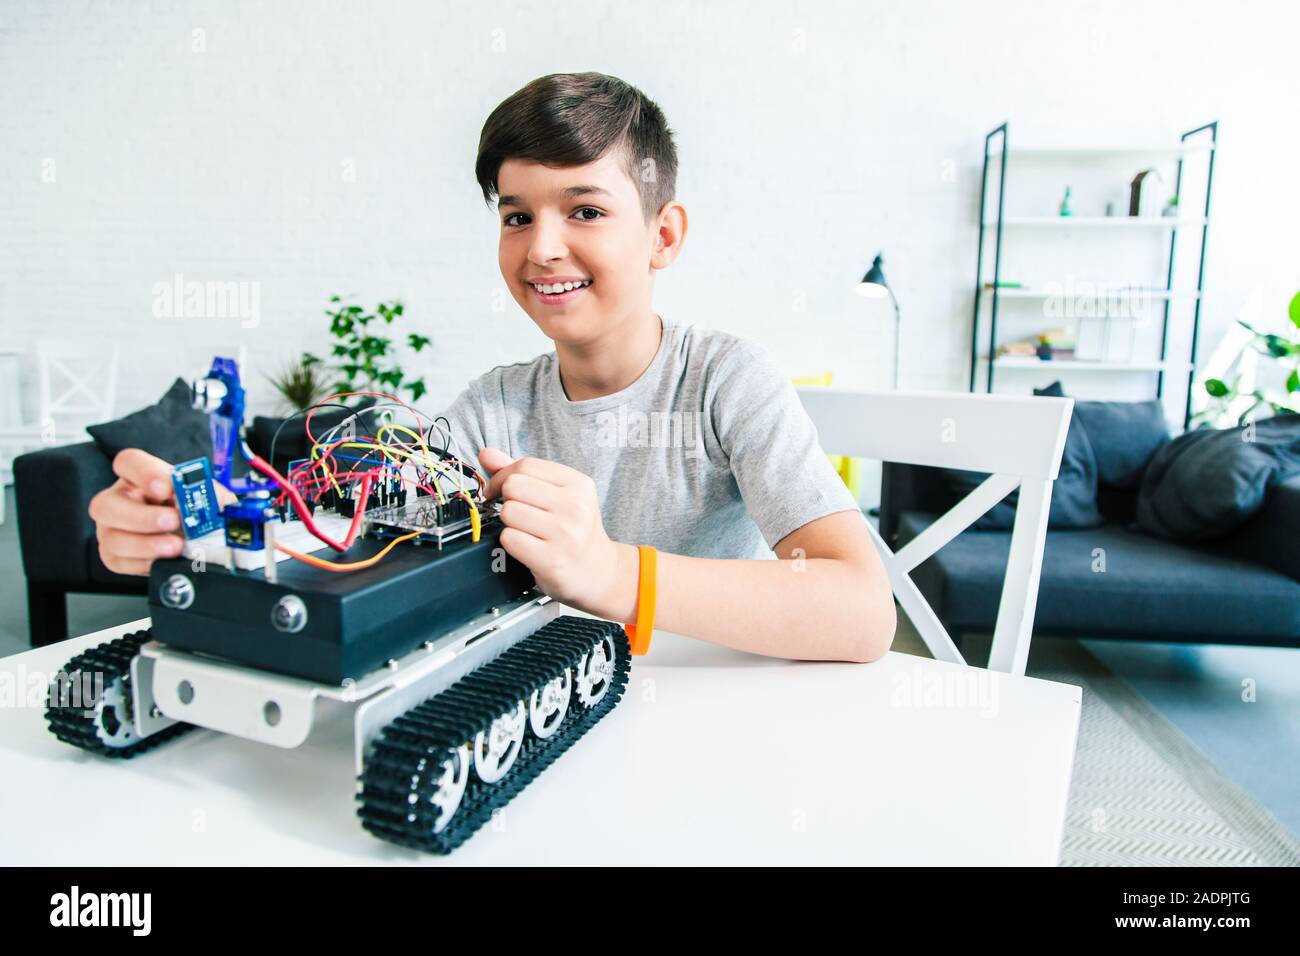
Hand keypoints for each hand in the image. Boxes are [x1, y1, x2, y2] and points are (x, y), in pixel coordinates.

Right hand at [88, 449, 232, 575]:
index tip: (165, 488)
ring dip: (146, 544)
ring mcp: (111, 529)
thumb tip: (204, 500)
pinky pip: (118, 561)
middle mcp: (119, 501)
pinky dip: (143, 563)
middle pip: (105, 504)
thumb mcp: (208, 497)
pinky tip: (163, 560)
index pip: (128, 462)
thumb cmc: (198, 512)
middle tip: (172, 521)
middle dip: (141, 516)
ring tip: (176, 546)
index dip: (143, 473)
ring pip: (111, 538)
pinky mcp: (114, 556)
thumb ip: (206, 494)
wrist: (199, 540)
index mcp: (139, 478)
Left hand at [480, 448, 635, 621]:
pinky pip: (509, 539)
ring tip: (526, 532)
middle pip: (513, 486)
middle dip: (506, 500)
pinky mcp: (552, 560)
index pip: (525, 465)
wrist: (599, 573)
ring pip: (508, 512)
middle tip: (516, 514)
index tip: (498, 490)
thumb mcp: (559, 496)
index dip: (502, 476)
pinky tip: (527, 548)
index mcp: (578, 484)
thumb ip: (522, 474)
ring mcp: (565, 534)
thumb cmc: (574, 532)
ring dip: (509, 523)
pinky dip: (511, 544)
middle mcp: (575, 507)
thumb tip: (486, 454)